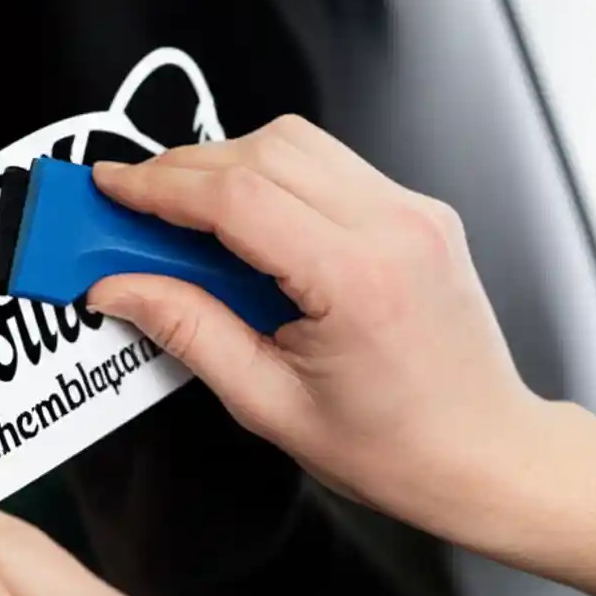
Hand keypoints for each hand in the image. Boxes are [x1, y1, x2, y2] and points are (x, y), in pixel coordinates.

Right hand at [88, 115, 548, 539]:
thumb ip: (188, 330)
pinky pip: (327, 164)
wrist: (486, 454)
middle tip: (129, 207)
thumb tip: (120, 288)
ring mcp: (413, 210)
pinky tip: (244, 224)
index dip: (159, 186)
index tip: (110, 188)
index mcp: (357, 280)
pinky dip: (271, 176)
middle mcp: (394, 226)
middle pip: (263, 151)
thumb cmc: (396, 448)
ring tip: (182, 217)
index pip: (236, 198)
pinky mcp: (417, 210)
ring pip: (295, 142)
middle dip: (182, 170)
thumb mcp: (269, 403)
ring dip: (226, 166)